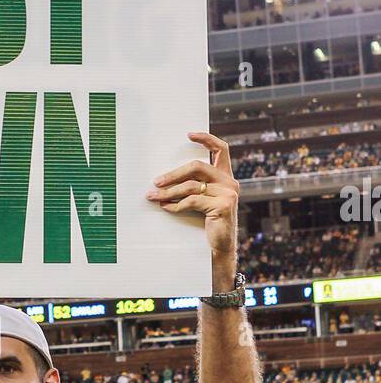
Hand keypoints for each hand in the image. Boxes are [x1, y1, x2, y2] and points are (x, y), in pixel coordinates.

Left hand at [146, 133, 238, 265]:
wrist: (220, 247)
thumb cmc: (208, 224)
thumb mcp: (203, 201)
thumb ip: (195, 186)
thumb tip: (165, 179)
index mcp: (226, 177)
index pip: (221, 150)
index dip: (206, 139)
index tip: (189, 134)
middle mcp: (230, 182)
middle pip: (198, 166)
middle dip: (173, 174)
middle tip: (156, 182)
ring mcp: (228, 193)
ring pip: (191, 185)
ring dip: (169, 192)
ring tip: (154, 197)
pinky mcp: (223, 206)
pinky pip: (192, 201)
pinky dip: (176, 205)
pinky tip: (166, 208)